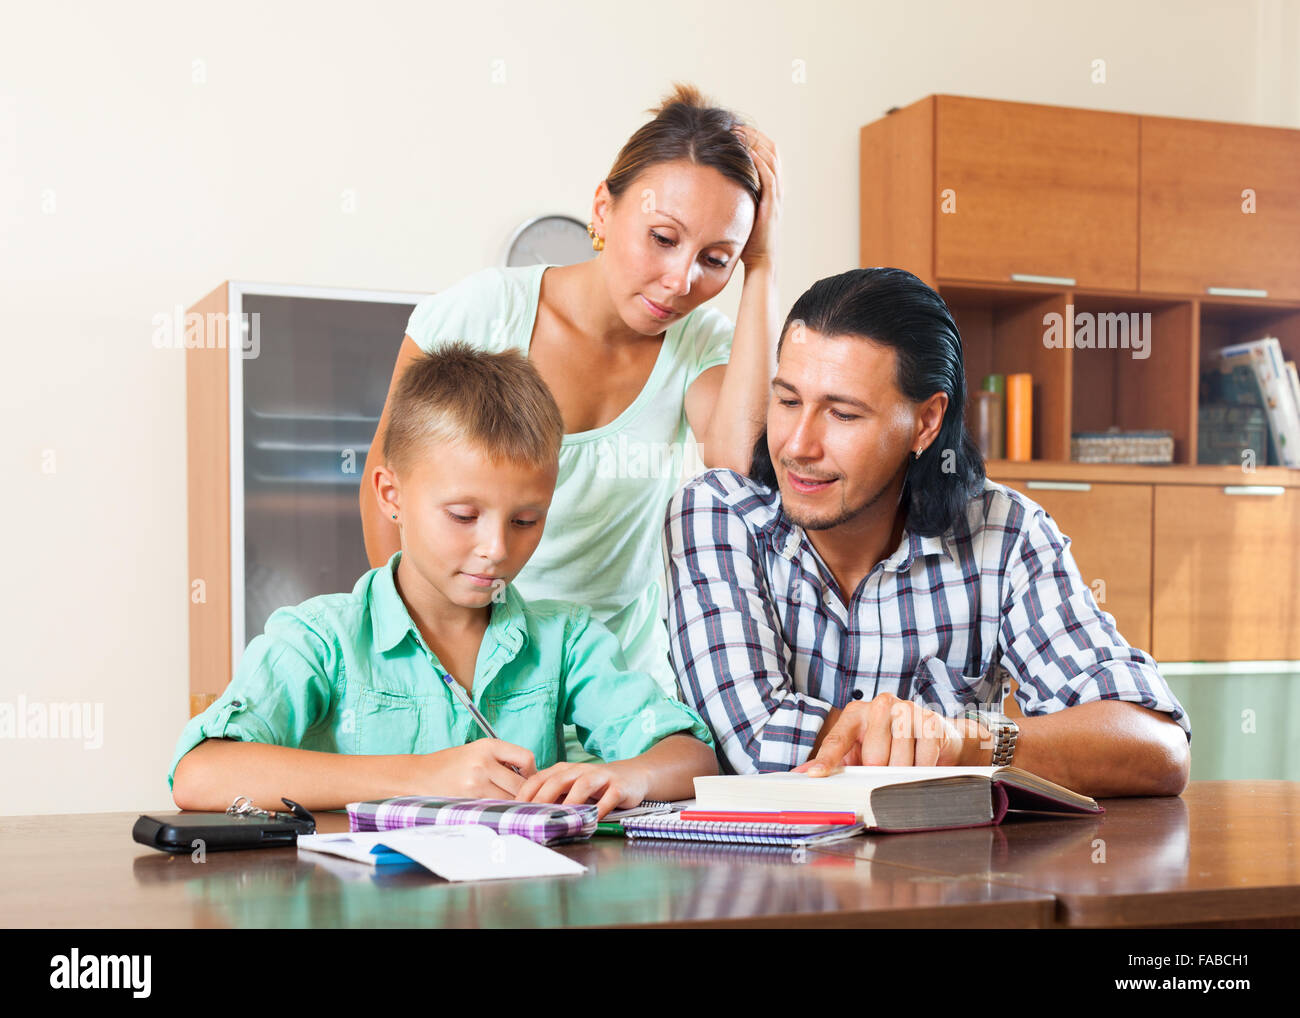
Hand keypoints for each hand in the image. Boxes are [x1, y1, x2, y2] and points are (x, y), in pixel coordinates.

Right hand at [406, 740, 536, 798]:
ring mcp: (476, 783)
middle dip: (525, 793)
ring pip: (510, 800)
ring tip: (507, 804)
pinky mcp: (468, 800)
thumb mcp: (477, 751)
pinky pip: (495, 809)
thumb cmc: (450, 764)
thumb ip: (502, 759)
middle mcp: (483, 762)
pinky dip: (499, 811)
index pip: (526, 758)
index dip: (532, 771)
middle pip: (522, 784)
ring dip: (513, 804)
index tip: (527, 778)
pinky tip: (494, 809)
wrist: (419, 775)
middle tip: (522, 797)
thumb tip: (531, 776)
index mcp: (488, 746)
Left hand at [514, 760, 649, 818]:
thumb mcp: (572, 787)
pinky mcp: (619, 787)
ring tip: (561, 818)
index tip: (513, 809)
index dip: (525, 792)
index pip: (539, 778)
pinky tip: (593, 820)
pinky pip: (609, 797)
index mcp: (565, 770)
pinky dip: (601, 809)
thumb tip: (527, 816)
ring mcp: (601, 777)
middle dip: (543, 798)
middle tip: (533, 816)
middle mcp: (580, 771)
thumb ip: (554, 797)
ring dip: (571, 802)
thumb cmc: (597, 786)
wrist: (633, 776)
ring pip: (583, 786)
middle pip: (558, 780)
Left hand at [732, 123, 781, 270]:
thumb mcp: (741, 213)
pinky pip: (768, 176)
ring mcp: (776, 196)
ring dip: (756, 142)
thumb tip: (715, 186)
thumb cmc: (747, 242)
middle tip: (736, 124)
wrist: (761, 263)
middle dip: (755, 135)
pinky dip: (758, 160)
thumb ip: (735, 197)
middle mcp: (776, 189)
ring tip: (739, 130)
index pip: (768, 155)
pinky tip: (745, 150)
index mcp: (771, 189)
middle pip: (772, 151)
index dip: (755, 139)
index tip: (736, 130)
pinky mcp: (771, 204)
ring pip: (771, 159)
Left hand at [793, 693, 990, 774]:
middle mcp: (879, 705)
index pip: (836, 739)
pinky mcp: (930, 721)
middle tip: (883, 771)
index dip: (826, 760)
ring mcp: (907, 710)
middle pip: (872, 757)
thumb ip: (833, 761)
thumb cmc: (889, 744)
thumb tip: (801, 776)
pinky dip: (921, 770)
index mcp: (856, 713)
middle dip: (878, 772)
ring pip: (898, 761)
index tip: (815, 776)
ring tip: (903, 766)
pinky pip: (922, 760)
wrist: (935, 734)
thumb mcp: (859, 750)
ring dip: (901, 773)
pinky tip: (921, 763)